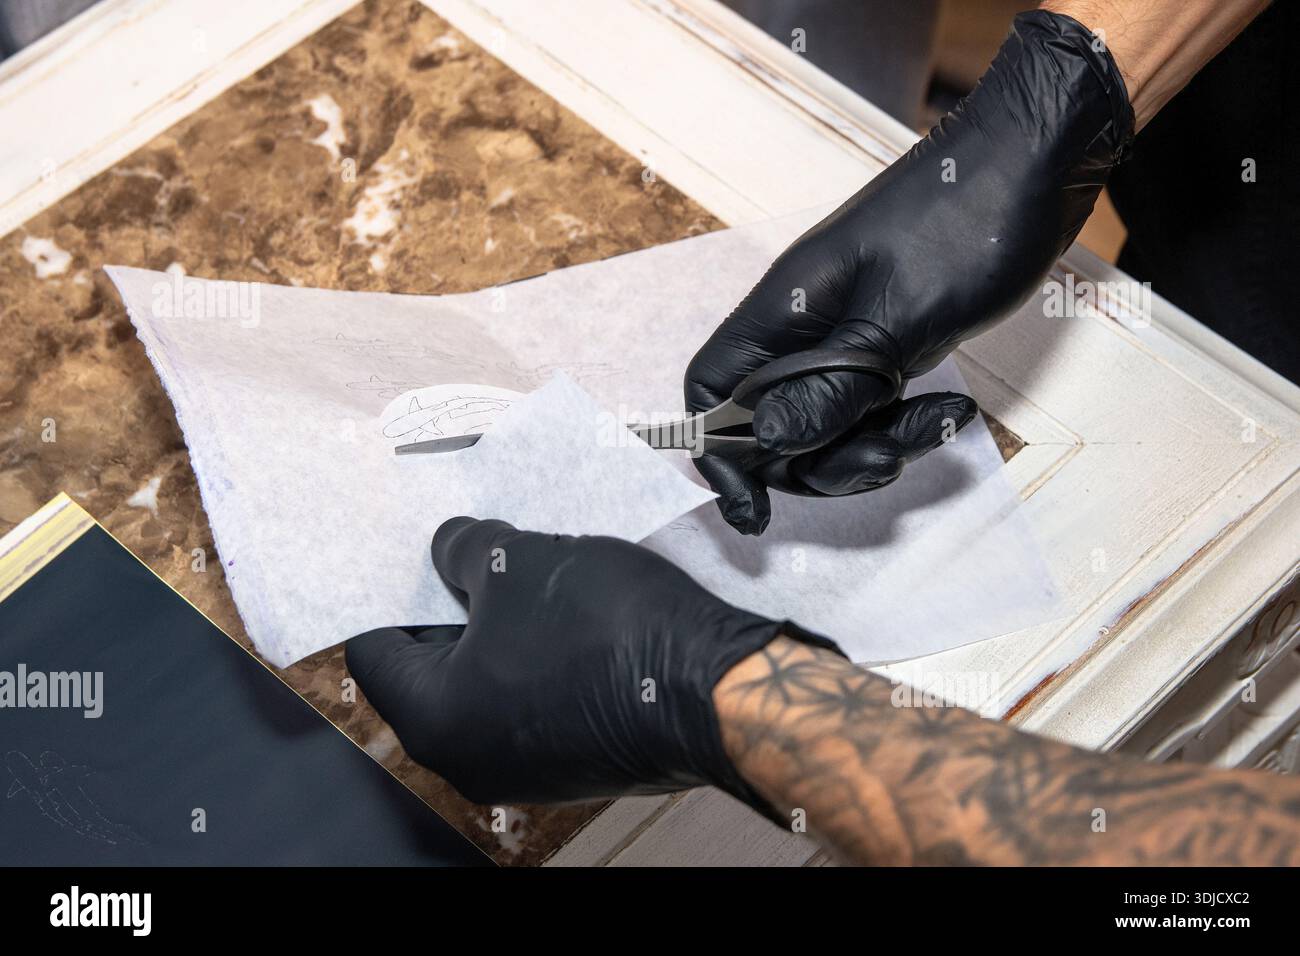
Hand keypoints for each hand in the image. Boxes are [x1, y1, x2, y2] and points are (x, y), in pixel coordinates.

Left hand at [345, 517, 841, 808]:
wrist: (713, 686)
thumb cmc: (603, 627)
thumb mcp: (517, 560)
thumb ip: (463, 550)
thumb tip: (449, 551)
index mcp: (436, 722)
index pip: (377, 650)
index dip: (387, 591)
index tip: (406, 554)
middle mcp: (471, 760)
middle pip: (433, 668)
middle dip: (450, 604)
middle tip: (470, 551)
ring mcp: (528, 767)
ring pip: (488, 683)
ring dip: (498, 627)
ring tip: (526, 569)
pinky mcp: (577, 759)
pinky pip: (532, 699)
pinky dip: (535, 654)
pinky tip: (565, 608)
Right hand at [686, 10, 1133, 533]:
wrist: (1039, 160)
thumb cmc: (966, 221)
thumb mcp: (901, 318)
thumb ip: (832, 387)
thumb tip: (769, 443)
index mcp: (784, 307)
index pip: (714, 390)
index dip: (721, 452)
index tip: (754, 506)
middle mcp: (803, 323)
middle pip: (772, 422)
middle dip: (822, 459)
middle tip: (885, 462)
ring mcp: (846, 331)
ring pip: (830, 420)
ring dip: (877, 443)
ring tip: (940, 427)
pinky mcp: (888, 338)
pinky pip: (875, 403)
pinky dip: (909, 420)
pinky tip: (956, 414)